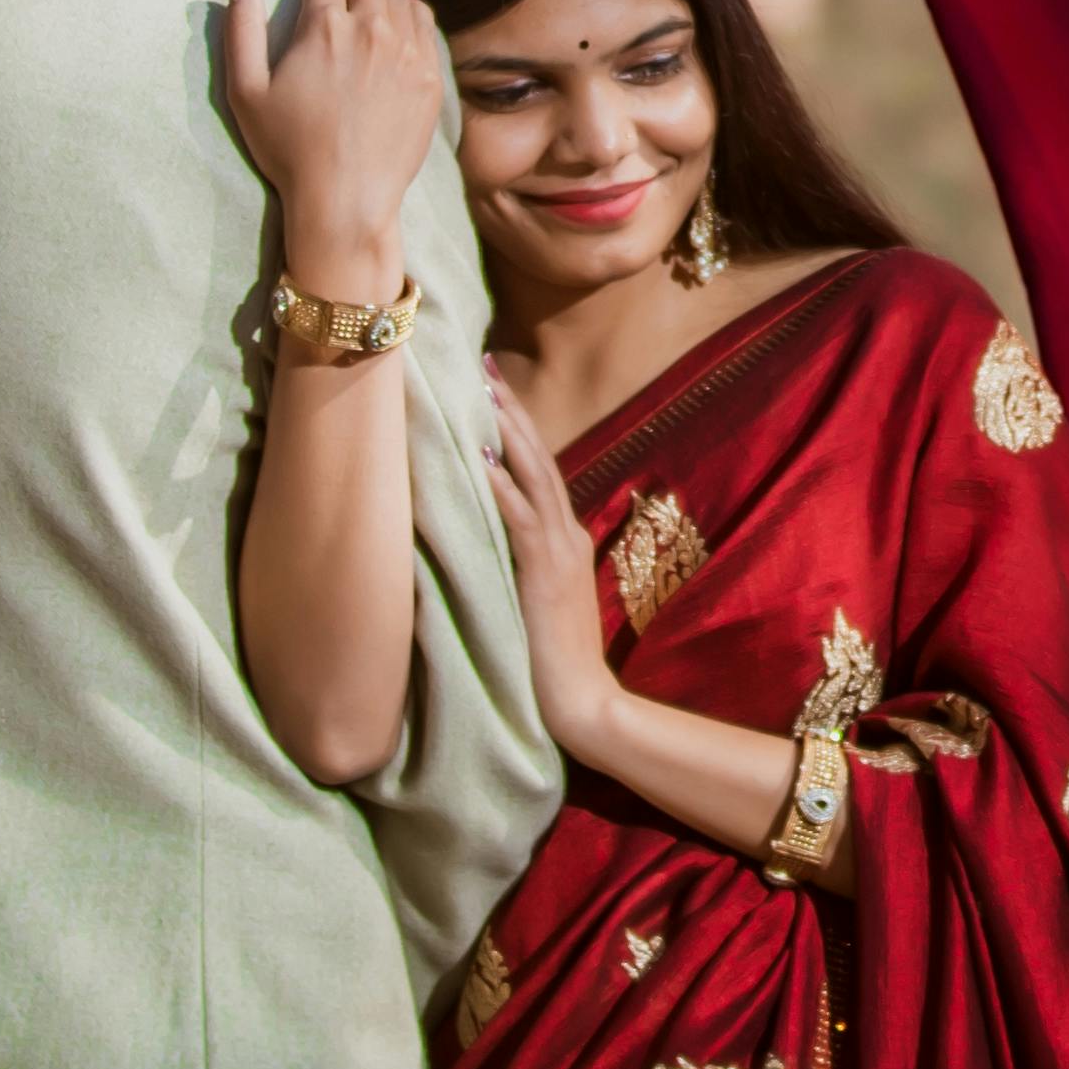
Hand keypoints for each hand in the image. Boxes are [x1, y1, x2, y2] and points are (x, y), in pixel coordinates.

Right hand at [214, 0, 444, 279]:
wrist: (345, 197)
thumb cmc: (288, 149)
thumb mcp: (245, 91)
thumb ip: (241, 28)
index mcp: (323, 27)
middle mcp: (370, 28)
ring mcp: (406, 50)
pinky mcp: (430, 75)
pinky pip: (425, 22)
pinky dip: (411, 8)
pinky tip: (403, 12)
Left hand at [485, 410, 618, 759]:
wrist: (583, 703)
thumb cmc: (555, 660)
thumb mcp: (542, 598)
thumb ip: (530, 563)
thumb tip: (502, 536)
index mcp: (567, 539)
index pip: (540, 471)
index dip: (518, 429)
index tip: (494, 390)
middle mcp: (567, 535)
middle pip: (538, 459)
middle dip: (512, 411)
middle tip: (487, 365)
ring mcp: (558, 552)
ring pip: (534, 477)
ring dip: (509, 432)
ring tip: (486, 391)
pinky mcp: (543, 574)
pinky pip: (522, 521)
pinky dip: (504, 488)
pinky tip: (485, 460)